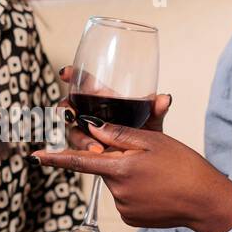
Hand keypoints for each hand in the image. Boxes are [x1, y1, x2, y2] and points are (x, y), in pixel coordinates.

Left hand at [32, 120, 231, 231]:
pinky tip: (156, 189)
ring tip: (158, 175)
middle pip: (105, 167)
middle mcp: (117, 192)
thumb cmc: (185, 167)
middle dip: (118, 159)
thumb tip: (92, 128)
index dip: (54, 157)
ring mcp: (123, 209)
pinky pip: (126, 199)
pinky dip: (137, 191)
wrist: (207, 203)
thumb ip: (119, 135)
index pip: (78, 161)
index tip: (34, 155)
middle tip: (148, 159)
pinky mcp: (131, 220)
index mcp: (119, 169)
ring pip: (116, 183)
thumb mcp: (154, 142)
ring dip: (129, 175)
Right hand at [55, 65, 171, 152]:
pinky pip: (77, 151)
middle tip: (71, 115)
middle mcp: (91, 113)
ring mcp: (87, 132)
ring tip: (96, 148)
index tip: (66, 73)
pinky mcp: (88, 149)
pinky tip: (91, 158)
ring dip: (81, 138)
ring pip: (73, 131)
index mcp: (103, 99)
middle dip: (66, 110)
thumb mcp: (152, 120)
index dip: (73, 75)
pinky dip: (80, 154)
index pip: (84, 83)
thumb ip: (157, 110)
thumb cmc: (145, 132)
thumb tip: (165, 99)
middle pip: (70, 107)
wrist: (147, 157)